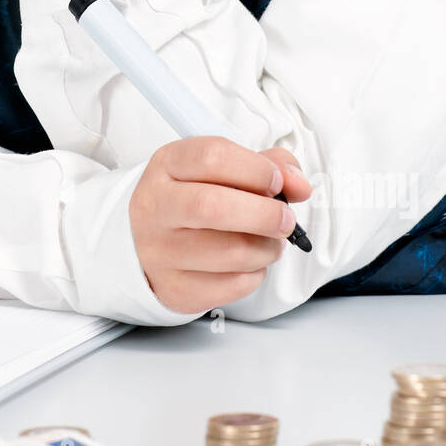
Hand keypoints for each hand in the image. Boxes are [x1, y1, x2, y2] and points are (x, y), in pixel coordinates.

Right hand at [128, 137, 312, 313]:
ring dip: (267, 248)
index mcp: (168, 165)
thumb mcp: (222, 168)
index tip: (277, 182)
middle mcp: (156, 206)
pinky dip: (255, 274)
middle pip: (213, 207)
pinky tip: (249, 263)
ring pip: (230, 252)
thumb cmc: (195, 198)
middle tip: (286, 220)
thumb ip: (267, 165)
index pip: (212, 157)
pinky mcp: (174, 288)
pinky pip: (232, 285)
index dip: (255, 168)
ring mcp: (160, 250)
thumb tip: (298, 185)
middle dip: (265, 214)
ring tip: (270, 242)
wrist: (147, 242)